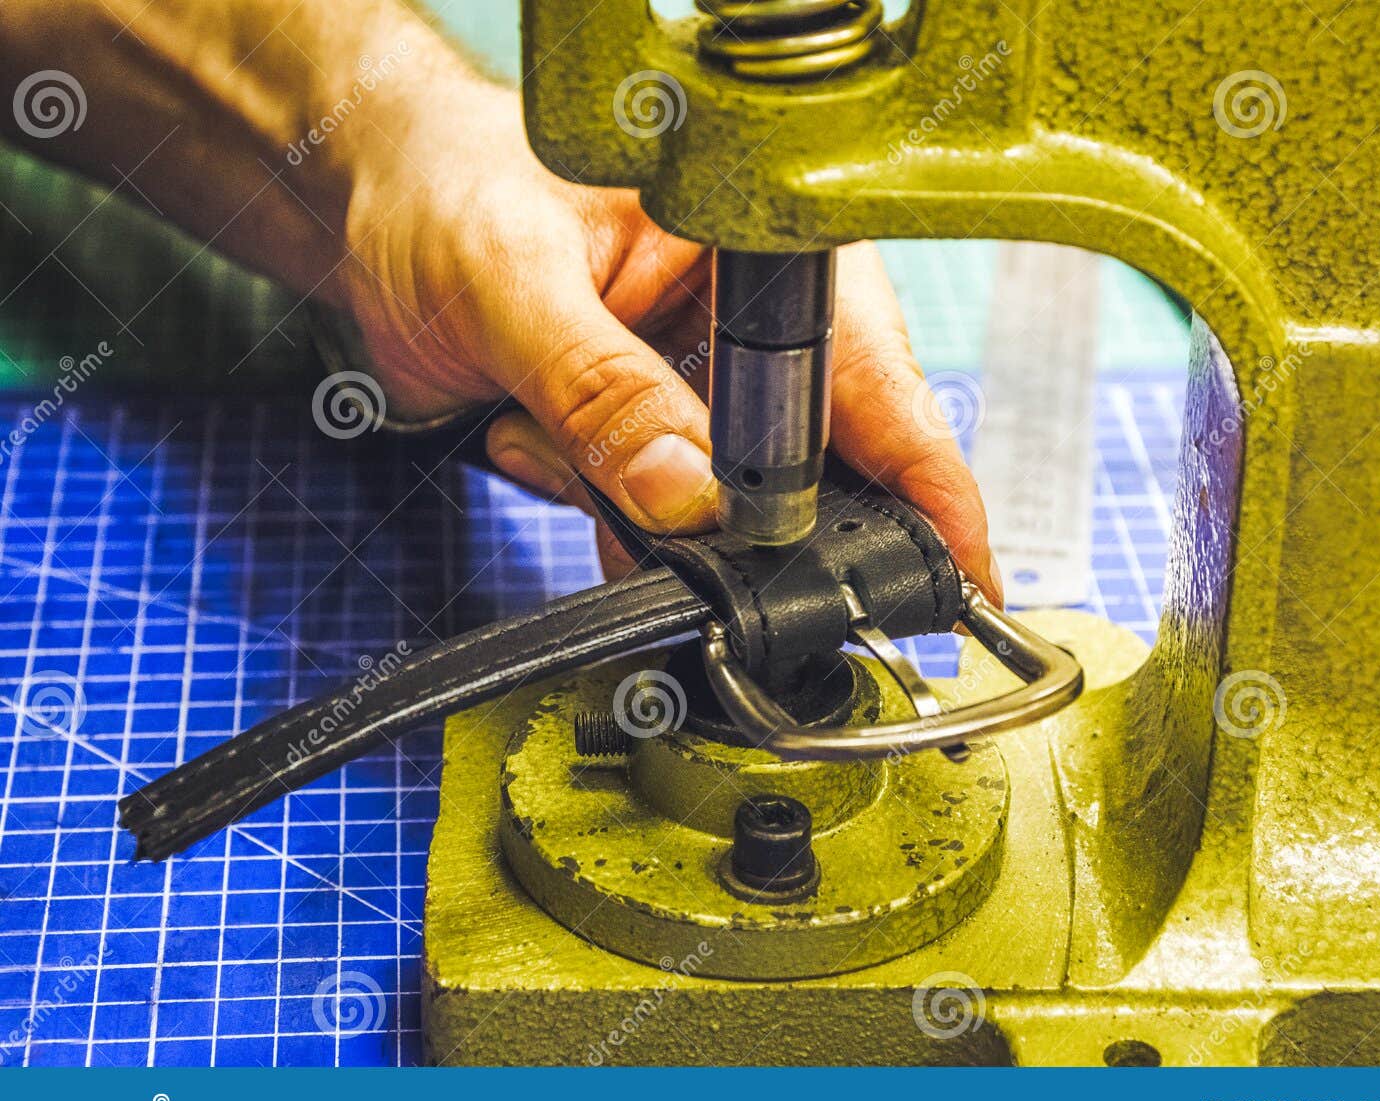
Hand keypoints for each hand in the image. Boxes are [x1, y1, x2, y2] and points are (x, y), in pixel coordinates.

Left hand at [336, 85, 999, 596]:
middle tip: (671, 512)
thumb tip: (690, 495)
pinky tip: (530, 437)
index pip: (875, 379)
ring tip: (546, 428)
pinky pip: (656, 523)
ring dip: (640, 512)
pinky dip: (600, 515)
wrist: (363, 199)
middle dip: (747, 518)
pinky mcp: (646, 439)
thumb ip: (601, 389)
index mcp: (765, 251)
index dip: (921, 486)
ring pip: (726, 516)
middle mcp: (750, 327)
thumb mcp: (513, 278)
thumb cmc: (444, 183)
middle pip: (817, 469)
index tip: (951, 574)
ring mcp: (700, 391)